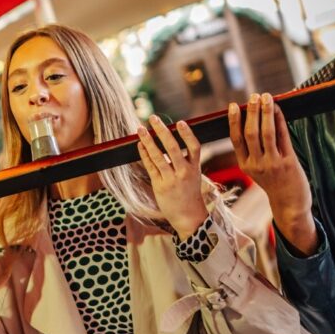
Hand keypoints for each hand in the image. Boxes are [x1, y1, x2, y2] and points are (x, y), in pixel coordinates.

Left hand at [138, 115, 208, 239]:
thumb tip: (172, 137)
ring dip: (148, 141)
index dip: (187, 134)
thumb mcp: (194, 173)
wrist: (188, 215)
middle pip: (172, 148)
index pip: (194, 147)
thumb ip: (187, 158)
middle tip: (153, 118)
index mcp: (195, 167)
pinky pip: (150, 167)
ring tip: (140, 129)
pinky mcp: (160, 185)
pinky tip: (139, 145)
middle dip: (162, 131)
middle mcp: (184, 172)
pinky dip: (144, 154)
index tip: (180, 122)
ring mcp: (171, 179)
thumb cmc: (190, 191)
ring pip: (158, 156)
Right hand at [228, 93, 317, 254]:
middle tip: (253, 96)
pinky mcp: (287, 163)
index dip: (234, 121)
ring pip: (266, 133)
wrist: (290, 204)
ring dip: (266, 113)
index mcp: (244, 165)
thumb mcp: (256, 169)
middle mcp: (256, 164)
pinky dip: (279, 121)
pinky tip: (278, 109)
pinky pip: (282, 137)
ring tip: (266, 97)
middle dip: (251, 112)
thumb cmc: (273, 182)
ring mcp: (272, 164)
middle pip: (250, 133)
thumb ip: (252, 150)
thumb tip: (250, 121)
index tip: (234, 105)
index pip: (235, 139)